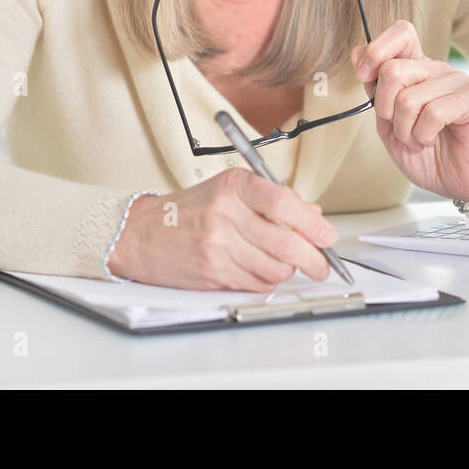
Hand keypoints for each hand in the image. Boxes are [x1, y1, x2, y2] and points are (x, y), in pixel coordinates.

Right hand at [106, 168, 338, 290]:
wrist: (141, 234)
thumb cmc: (190, 210)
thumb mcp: (230, 190)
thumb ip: (274, 199)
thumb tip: (313, 216)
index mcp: (234, 185)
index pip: (283, 203)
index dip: (312, 223)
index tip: (327, 235)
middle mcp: (225, 214)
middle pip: (285, 242)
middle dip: (314, 258)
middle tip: (323, 263)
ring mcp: (217, 246)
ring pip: (275, 268)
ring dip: (289, 270)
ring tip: (287, 263)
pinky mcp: (213, 273)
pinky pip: (257, 283)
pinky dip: (268, 280)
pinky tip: (263, 270)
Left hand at [351, 20, 468, 209]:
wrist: (458, 181)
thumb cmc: (426, 153)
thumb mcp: (389, 124)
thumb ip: (375, 91)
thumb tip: (357, 54)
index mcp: (417, 69)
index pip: (401, 32)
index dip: (376, 50)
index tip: (365, 78)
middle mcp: (437, 69)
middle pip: (392, 70)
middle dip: (385, 110)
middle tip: (400, 129)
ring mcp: (457, 81)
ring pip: (408, 98)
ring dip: (405, 131)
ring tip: (418, 141)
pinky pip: (433, 112)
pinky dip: (423, 136)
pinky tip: (431, 141)